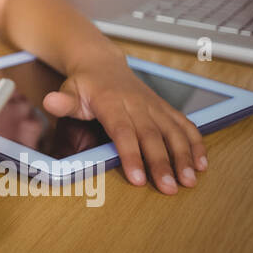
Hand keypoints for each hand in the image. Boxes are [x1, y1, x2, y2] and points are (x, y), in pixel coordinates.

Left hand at [43, 57, 206, 194]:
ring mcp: (154, 106)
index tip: (138, 178)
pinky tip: (202, 164)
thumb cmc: (84, 85)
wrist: (102, 64)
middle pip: (152, 136)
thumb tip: (51, 102)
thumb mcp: (69, 91)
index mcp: (112, 103)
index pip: (123, 131)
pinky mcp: (165, 109)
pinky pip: (184, 125)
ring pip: (173, 131)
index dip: (131, 155)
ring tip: (189, 181)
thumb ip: (63, 102)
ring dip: (184, 156)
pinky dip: (195, 143)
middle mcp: (137, 104)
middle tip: (169, 188)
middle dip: (162, 163)